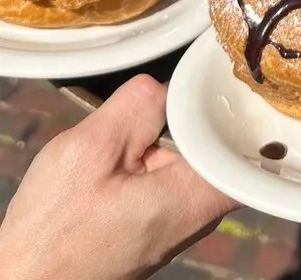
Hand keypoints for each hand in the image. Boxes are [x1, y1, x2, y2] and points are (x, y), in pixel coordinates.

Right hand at [0, 75, 234, 279]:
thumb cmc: (54, 229)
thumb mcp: (89, 150)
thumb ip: (136, 107)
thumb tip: (165, 86)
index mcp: (196, 195)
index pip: (247, 137)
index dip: (234, 97)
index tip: (213, 71)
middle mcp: (200, 211)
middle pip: (214, 137)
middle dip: (182, 112)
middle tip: (142, 109)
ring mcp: (181, 218)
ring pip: (188, 152)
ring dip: (159, 134)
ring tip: (121, 136)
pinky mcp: (161, 221)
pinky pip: (168, 172)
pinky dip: (146, 155)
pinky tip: (115, 159)